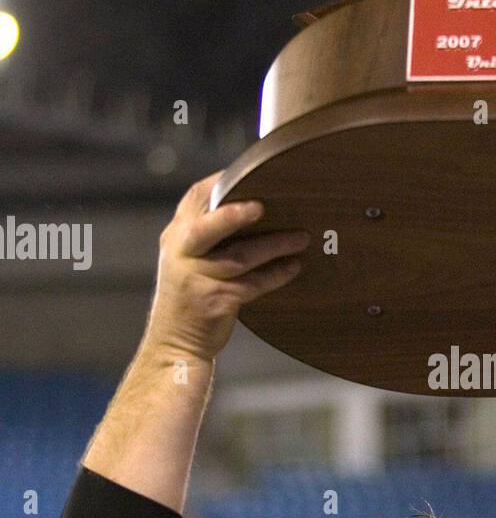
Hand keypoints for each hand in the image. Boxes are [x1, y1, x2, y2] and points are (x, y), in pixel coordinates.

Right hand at [143, 171, 310, 362]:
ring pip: (240, 257)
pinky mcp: (215, 301)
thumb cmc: (189, 298)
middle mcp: (182, 254)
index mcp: (176, 237)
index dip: (221, 183)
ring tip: (301, 238)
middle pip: (208, 227)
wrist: (174, 344)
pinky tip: (294, 267)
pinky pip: (253, 284)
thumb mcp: (186, 260)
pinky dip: (276, 275)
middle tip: (263, 206)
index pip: (195, 198)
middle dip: (235, 215)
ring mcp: (197, 279)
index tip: (248, 173)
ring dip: (274, 245)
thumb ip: (207, 237)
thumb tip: (254, 209)